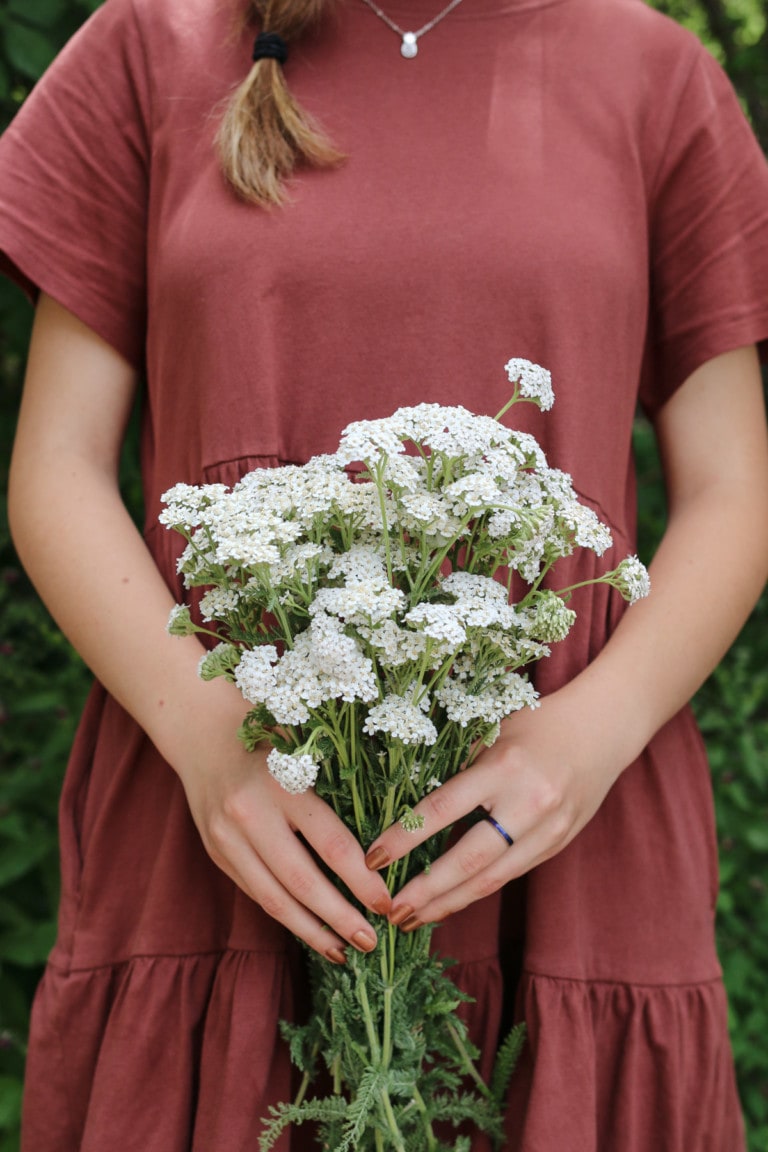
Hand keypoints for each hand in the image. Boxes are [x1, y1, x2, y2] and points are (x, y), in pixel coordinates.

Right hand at [172, 691, 391, 962]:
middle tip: (372, 943)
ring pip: (273, 898)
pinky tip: (310, 930)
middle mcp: (250, 815)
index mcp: (282, 783)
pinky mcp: (216, 853)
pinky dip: (285, 915)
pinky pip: (256, 892)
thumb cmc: (270, 731)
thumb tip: (389, 836)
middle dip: (339, 917)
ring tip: (342, 953)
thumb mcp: (306, 745)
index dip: (361, 880)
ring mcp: (227, 838)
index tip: (387, 903)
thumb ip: (339, 780)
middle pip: (302, 881)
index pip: (330, 844)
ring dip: (310, 930)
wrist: (200, 729)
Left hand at [364, 685, 629, 930]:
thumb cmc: (534, 725)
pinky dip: (477, 890)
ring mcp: (548, 830)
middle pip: (469, 860)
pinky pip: (511, 874)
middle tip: (390, 912)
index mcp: (503, 767)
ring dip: (450, 903)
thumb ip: (455, 767)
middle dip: (427, 891)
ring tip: (414, 919)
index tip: (373, 859)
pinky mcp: (557, 845)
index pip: (442, 810)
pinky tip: (451, 901)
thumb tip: (402, 804)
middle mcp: (528, 803)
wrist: (599, 730)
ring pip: (492, 879)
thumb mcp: (490, 732)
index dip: (405, 839)